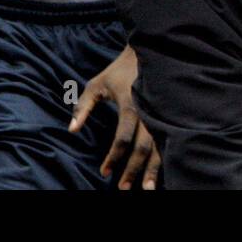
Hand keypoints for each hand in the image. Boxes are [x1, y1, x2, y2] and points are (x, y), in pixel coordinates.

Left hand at [69, 46, 160, 189]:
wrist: (149, 51)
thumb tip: (72, 130)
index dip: (113, 157)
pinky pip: (168, 140)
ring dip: (153, 170)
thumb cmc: (119, 70)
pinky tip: (161, 171)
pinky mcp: (170, 114)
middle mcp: (148, 110)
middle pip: (143, 147)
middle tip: (124, 188)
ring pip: (160, 147)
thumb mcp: (96, 84)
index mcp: (130, 103)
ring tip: (147, 190)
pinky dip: (164, 158)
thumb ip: (83, 107)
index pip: (122, 137)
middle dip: (133, 170)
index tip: (104, 172)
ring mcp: (162, 113)